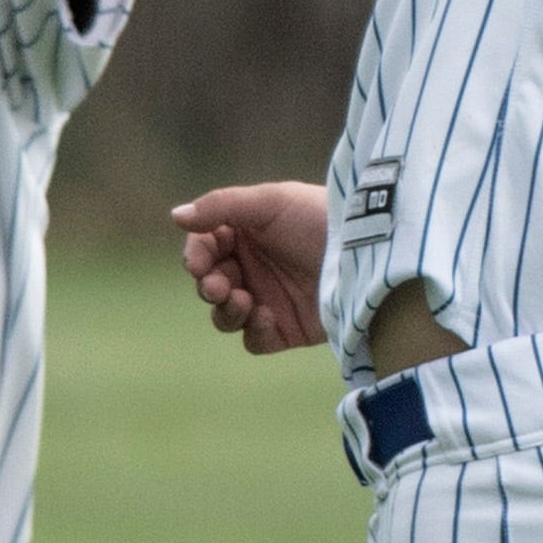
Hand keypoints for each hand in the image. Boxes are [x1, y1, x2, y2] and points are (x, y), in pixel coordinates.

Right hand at [173, 181, 329, 356]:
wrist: (367, 254)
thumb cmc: (320, 218)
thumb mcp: (271, 202)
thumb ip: (220, 206)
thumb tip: (175, 216)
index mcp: (246, 234)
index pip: (204, 247)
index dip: (195, 256)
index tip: (197, 264)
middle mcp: (253, 268)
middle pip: (209, 284)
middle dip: (208, 286)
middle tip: (218, 286)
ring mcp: (268, 300)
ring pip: (225, 316)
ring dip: (226, 311)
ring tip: (243, 301)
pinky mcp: (286, 329)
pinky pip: (253, 340)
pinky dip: (253, 331)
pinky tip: (269, 316)